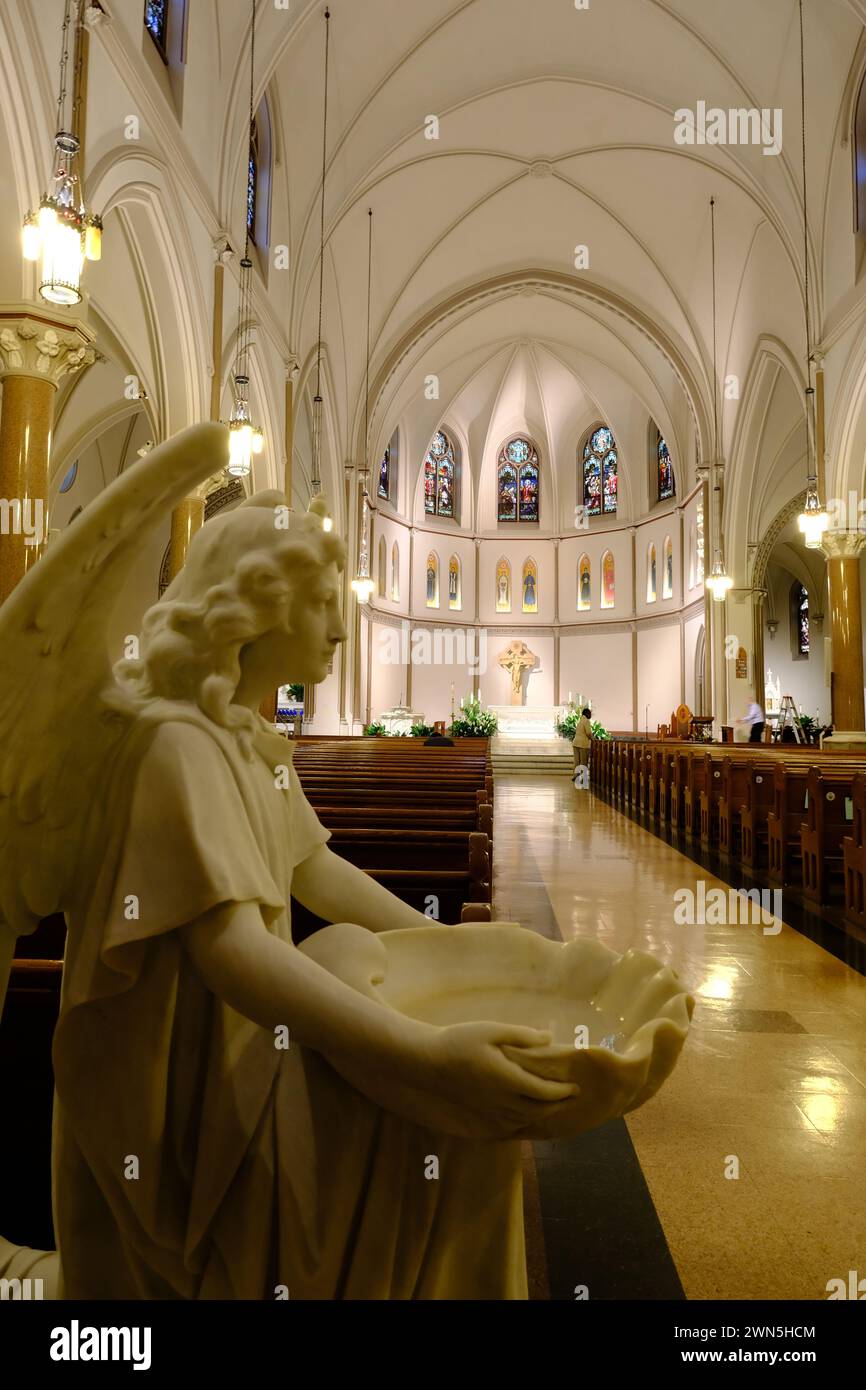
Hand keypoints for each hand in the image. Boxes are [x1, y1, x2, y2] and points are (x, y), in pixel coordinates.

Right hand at [425, 1020, 578, 1137]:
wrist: (428, 1062)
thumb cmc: (460, 1041)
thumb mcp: (492, 1030)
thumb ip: (523, 1035)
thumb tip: (549, 1038)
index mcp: (508, 1080)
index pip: (545, 1092)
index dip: (563, 1091)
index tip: (576, 1086)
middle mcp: (502, 1101)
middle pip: (538, 1110)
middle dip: (558, 1105)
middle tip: (572, 1096)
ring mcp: (491, 1111)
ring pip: (525, 1120)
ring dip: (543, 1114)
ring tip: (554, 1105)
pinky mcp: (481, 1115)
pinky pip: (509, 1126)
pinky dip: (524, 1124)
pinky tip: (528, 1118)